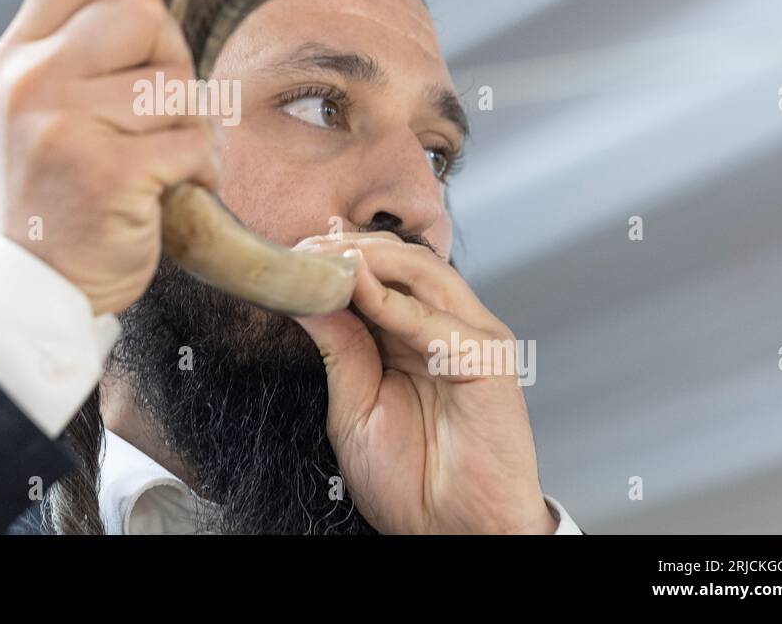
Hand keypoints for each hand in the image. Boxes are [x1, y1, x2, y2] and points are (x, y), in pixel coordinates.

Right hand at [0, 0, 219, 316]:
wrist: (37, 284)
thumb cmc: (61, 190)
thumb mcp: (48, 107)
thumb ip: (82, 49)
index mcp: (21, 54)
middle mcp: (34, 77)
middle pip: (143, 14)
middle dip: (168, 61)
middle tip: (146, 119)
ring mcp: (64, 122)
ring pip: (178, 83)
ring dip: (186, 127)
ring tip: (148, 165)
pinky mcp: (105, 170)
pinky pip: (192, 141)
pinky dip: (197, 171)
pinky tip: (162, 194)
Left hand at [293, 233, 556, 533]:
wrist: (450, 532)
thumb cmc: (410, 481)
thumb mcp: (353, 406)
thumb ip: (339, 349)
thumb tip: (308, 295)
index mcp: (413, 336)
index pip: (380, 274)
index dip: (337, 257)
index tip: (292, 250)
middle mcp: (444, 328)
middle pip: (402, 261)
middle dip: (349, 248)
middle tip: (303, 248)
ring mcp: (469, 338)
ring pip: (423, 272)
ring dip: (370, 259)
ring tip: (325, 258)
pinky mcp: (488, 360)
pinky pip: (436, 319)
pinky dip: (394, 300)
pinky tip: (357, 290)